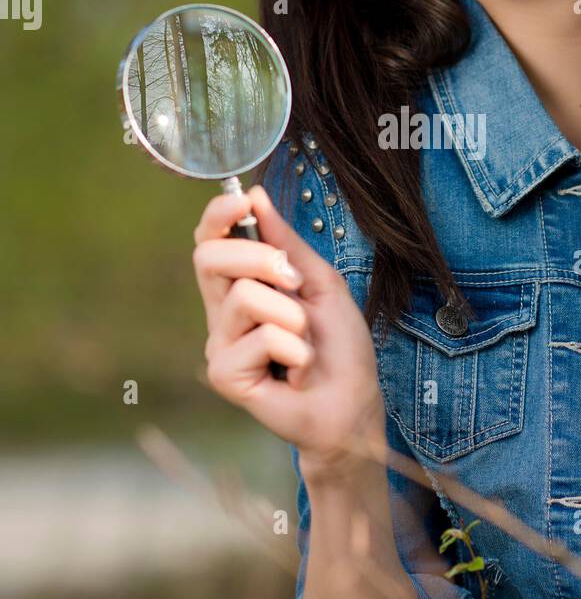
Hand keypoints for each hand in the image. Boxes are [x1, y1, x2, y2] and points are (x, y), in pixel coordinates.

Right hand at [192, 184, 385, 478]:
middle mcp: (223, 311)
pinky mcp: (224, 373)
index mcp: (242, 284)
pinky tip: (299, 371)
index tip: (243, 201)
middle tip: (294, 281)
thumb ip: (287, 244)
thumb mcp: (321, 283)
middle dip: (258, 258)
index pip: (211, 241)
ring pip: (243, 297)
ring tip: (305, 342)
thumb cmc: (339, 347)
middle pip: (209, 257)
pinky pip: (260, 338)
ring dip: (292, 315)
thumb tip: (256, 196)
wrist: (352, 402)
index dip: (218, 216)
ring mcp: (220, 343)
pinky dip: (295, 349)